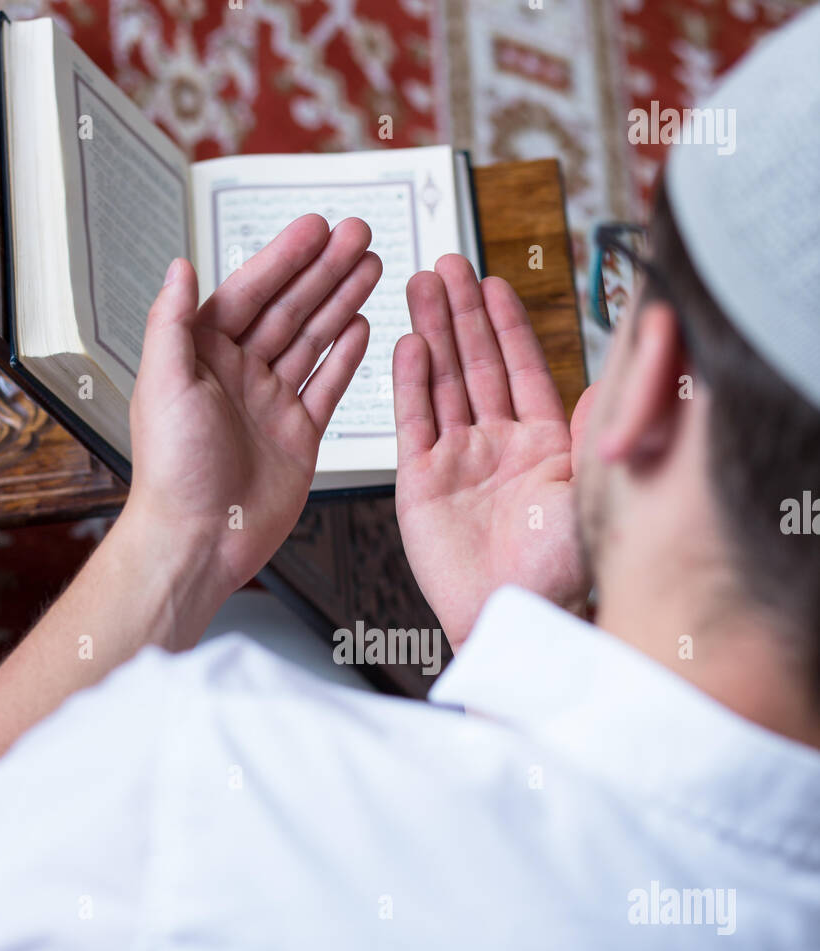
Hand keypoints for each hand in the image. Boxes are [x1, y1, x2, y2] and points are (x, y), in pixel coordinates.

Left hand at [128, 215, 380, 602]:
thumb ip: (171, 321)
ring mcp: (271, 404)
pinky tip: (364, 325)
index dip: (284, 258)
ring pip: (313, 340)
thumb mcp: (162, 383)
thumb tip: (179, 266)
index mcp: (203, 356)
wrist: (200, 539)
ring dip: (341, 301)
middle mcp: (239, 375)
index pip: (250, 292)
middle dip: (324, 269)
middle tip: (357, 233)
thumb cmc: (172, 470)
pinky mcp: (299, 436)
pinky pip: (327, 386)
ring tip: (371, 266)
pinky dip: (346, 356)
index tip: (315, 227)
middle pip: (289, 308)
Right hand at [392, 255, 591, 650]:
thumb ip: (597, 428)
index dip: (507, 324)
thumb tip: (610, 377)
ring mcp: (457, 463)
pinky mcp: (421, 484)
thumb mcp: (592, 487)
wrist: (512, 618)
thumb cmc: (558, 572)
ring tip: (420, 284)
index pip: (522, 369)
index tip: (494, 283)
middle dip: (462, 312)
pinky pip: (413, 422)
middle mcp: (497, 449)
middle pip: (476, 364)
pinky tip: (409, 344)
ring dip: (433, 332)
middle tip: (448, 264)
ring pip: (442, 382)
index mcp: (541, 447)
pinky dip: (411, 382)